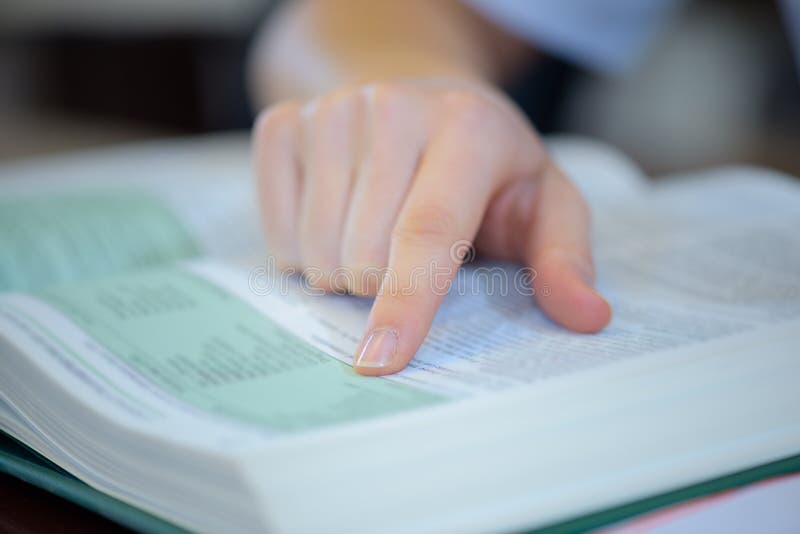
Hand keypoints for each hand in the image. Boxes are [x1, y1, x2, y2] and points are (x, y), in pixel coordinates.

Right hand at [253, 79, 610, 375]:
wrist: (415, 95)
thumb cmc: (485, 165)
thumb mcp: (541, 201)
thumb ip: (564, 257)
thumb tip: (586, 317)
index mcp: (467, 127)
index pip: (429, 230)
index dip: (406, 302)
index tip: (382, 362)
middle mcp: (391, 107)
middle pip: (364, 253)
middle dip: (384, 286)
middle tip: (407, 256)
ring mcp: (329, 111)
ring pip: (316, 249)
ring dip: (345, 271)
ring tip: (376, 235)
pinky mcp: (282, 123)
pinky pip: (276, 231)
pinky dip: (302, 251)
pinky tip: (336, 220)